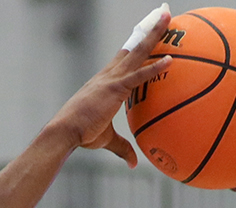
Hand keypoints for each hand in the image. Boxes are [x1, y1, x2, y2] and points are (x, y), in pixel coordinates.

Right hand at [47, 10, 174, 166]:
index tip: (148, 30)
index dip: (138, 42)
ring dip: (155, 34)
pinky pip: (139, 76)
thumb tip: (134, 164)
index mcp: (106, 80)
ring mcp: (112, 79)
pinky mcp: (115, 89)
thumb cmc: (81, 135)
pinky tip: (170, 59)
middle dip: (150, 28)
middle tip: (164, 13)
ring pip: (138, 51)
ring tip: (168, 17)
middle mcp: (109, 74)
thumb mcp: (106, 140)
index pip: (126, 56)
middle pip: (134, 45)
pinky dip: (155, 67)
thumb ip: (123, 148)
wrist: (65, 132)